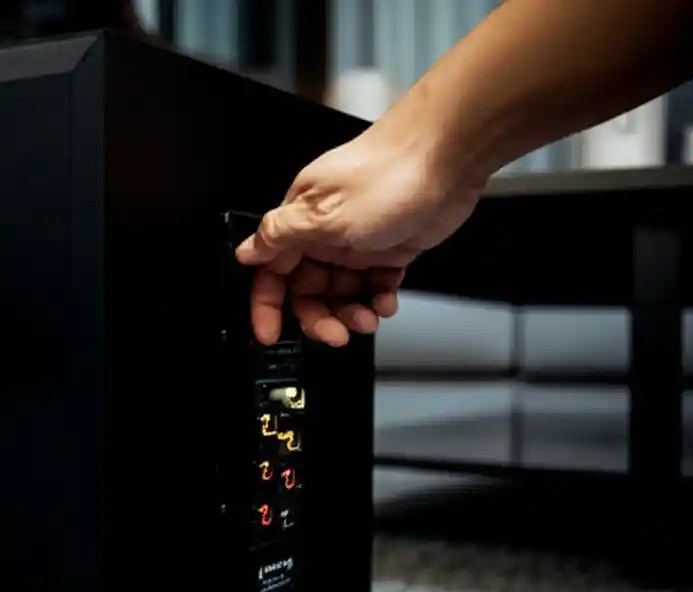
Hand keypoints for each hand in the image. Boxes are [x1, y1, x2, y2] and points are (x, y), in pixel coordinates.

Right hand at [234, 123, 484, 346]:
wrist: (447, 157)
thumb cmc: (387, 173)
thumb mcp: (322, 214)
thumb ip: (279, 236)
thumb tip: (245, 250)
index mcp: (301, 220)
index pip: (271, 270)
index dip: (267, 304)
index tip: (270, 332)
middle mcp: (325, 232)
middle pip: (307, 289)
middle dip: (317, 316)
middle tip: (334, 333)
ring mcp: (358, 241)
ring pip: (342, 292)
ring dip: (351, 312)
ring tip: (367, 319)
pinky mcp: (390, 248)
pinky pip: (376, 286)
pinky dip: (379, 300)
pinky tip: (385, 303)